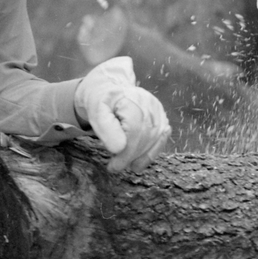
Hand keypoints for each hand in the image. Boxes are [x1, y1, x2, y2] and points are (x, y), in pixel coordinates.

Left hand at [74, 56, 170, 172]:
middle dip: (130, 157)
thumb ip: (105, 128)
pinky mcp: (162, 118)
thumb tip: (119, 149)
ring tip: (125, 165)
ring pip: (155, 139)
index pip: (135, 130)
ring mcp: (158, 110)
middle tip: (115, 167)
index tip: (112, 166)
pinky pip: (161, 139)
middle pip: (146, 136)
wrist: (109, 91)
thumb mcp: (95, 112)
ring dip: (140, 157)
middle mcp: (149, 103)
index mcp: (131, 98)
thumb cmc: (101, 103)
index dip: (125, 152)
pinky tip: (139, 163)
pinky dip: (151, 153)